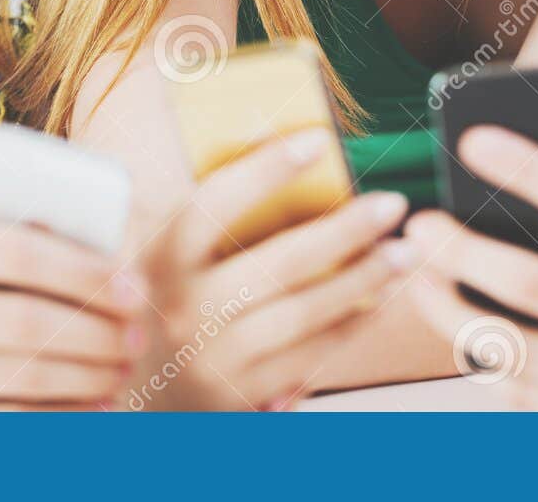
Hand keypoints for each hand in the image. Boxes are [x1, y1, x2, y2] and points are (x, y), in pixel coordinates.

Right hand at [0, 78, 148, 408]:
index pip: (14, 255)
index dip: (83, 270)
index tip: (135, 283)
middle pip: (21, 325)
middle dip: (95, 330)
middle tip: (144, 330)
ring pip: (15, 380)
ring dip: (86, 377)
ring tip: (128, 365)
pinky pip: (0, 425)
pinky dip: (56, 420)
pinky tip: (96, 407)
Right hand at [127, 130, 416, 410]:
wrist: (135, 402)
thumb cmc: (162, 307)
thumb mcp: (162, 255)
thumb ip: (208, 206)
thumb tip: (269, 134)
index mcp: (158, 261)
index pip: (212, 205)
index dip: (264, 170)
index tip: (316, 141)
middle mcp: (181, 310)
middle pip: (278, 263)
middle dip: (344, 232)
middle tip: (391, 204)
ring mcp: (211, 358)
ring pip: (303, 314)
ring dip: (363, 280)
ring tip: (403, 251)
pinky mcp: (240, 397)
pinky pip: (309, 357)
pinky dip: (350, 326)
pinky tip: (378, 298)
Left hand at [403, 125, 537, 409]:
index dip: (526, 168)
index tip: (472, 140)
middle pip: (532, 284)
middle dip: (462, 251)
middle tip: (422, 223)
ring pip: (512, 352)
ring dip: (450, 312)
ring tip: (419, 276)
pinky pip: (524, 399)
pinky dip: (483, 364)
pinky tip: (457, 330)